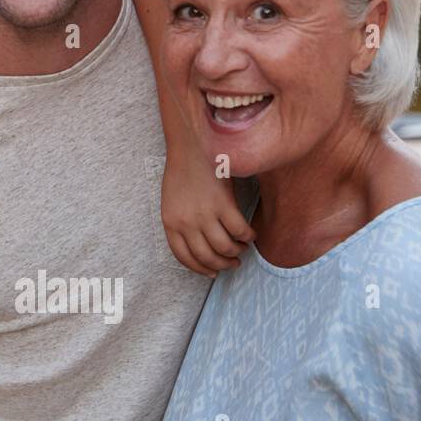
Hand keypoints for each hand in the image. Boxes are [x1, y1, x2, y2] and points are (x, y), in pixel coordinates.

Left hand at [161, 149, 253, 275]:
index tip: (211, 273)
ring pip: (226, 248)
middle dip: (222, 265)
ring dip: (237, 252)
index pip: (184, 257)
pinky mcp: (224, 205)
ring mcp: (205, 215)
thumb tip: (200, 246)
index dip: (200, 269)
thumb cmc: (183, 173)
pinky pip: (241, 231)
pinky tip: (250, 234)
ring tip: (241, 248)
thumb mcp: (172, 202)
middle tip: (233, 263)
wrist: (192, 148)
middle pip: (207, 257)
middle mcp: (186, 223)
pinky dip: (248, 237)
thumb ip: (181, 223)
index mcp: (170, 222)